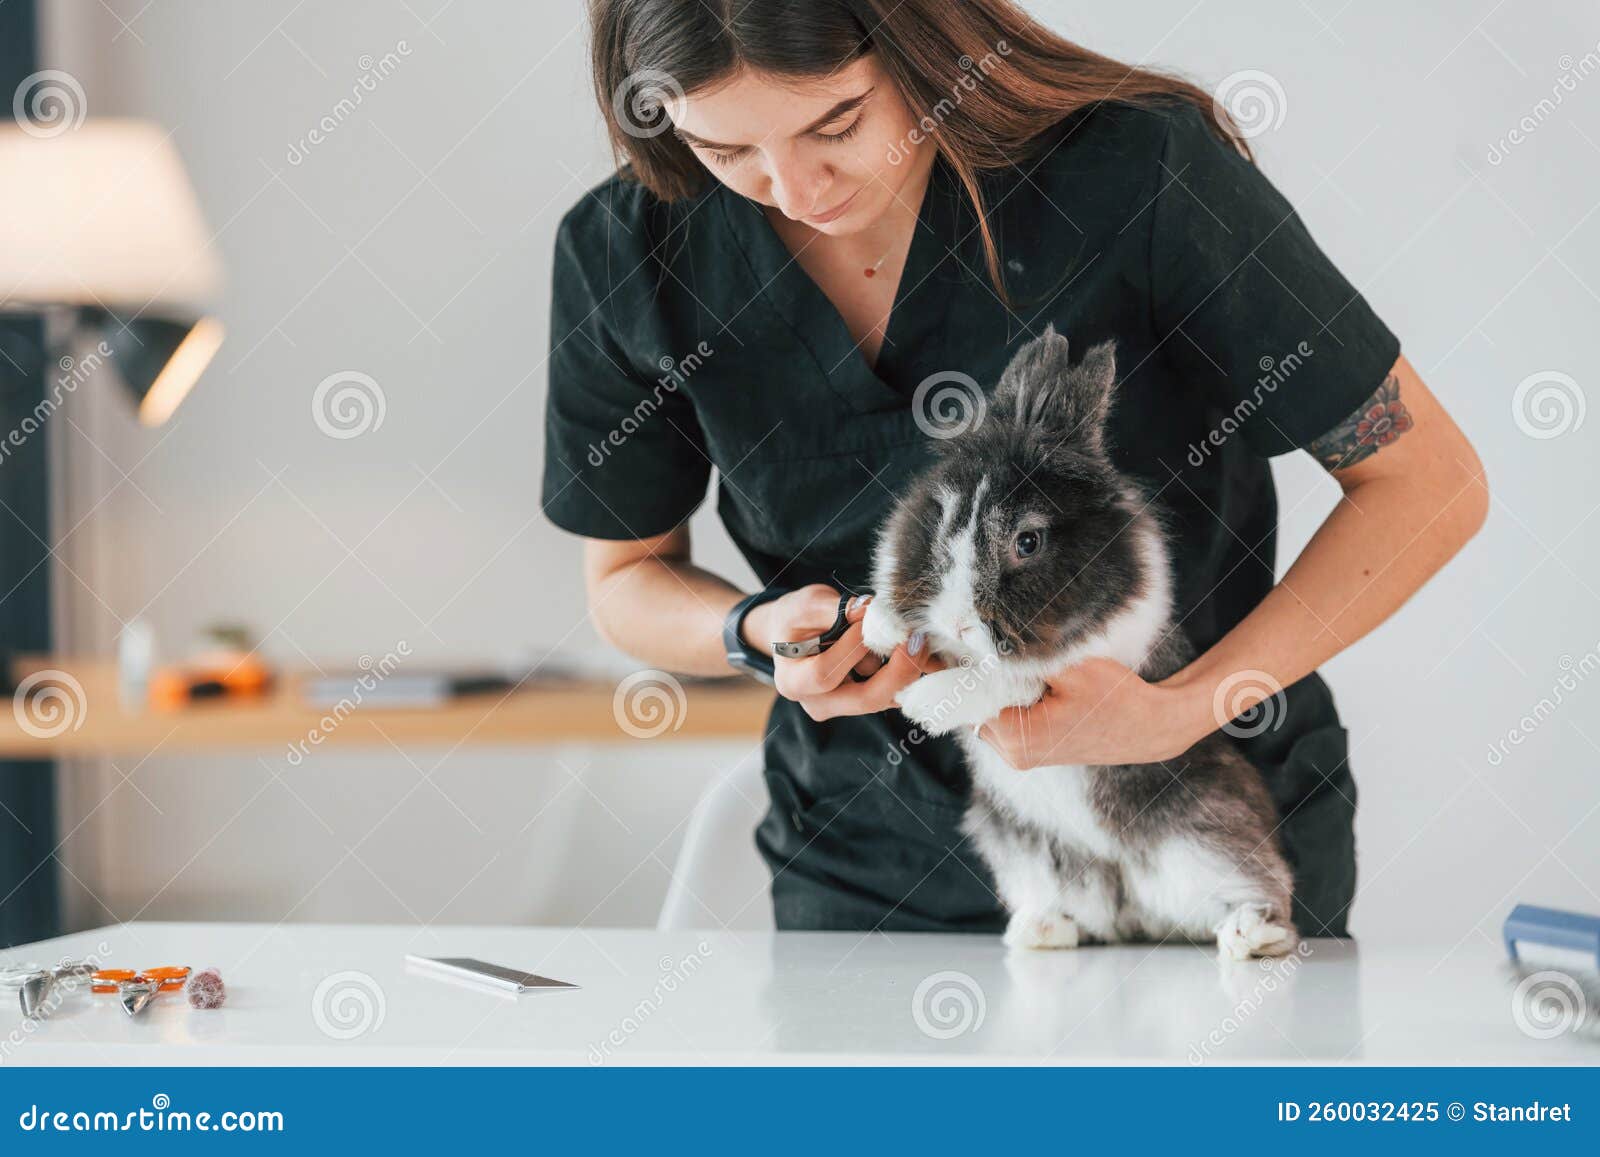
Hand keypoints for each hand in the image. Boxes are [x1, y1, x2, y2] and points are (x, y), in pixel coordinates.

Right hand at [745, 584, 942, 721]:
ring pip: (886, 698)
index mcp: (793, 681)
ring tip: (921, 639)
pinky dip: (913, 674)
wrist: (796, 636)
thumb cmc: (796, 620)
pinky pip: (896, 694)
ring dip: (909, 670)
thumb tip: (869, 611)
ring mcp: (846, 706)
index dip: (851, 649)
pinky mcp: (868, 701)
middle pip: (865, 699)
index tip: (869, 619)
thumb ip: (834, 608)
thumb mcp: (805, 605)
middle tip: (915, 641)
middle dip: (896, 672)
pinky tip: (925, 653)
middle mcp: (820, 703)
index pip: (824, 674)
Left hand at [975, 657, 1208, 768]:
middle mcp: (1013, 753)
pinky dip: (1010, 701)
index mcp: (1016, 736)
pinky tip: (1031, 684)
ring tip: (1022, 668)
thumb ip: (1023, 658)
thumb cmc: (1116, 697)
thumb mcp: (1070, 667)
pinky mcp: (1031, 752)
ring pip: (988, 713)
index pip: (969, 697)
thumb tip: (984, 642)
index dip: (966, 668)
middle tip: (997, 648)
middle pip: (975, 706)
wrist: (1151, 727)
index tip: (969, 642)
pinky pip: (1004, 721)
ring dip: (997, 690)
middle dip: (982, 679)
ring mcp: (1021, 757)